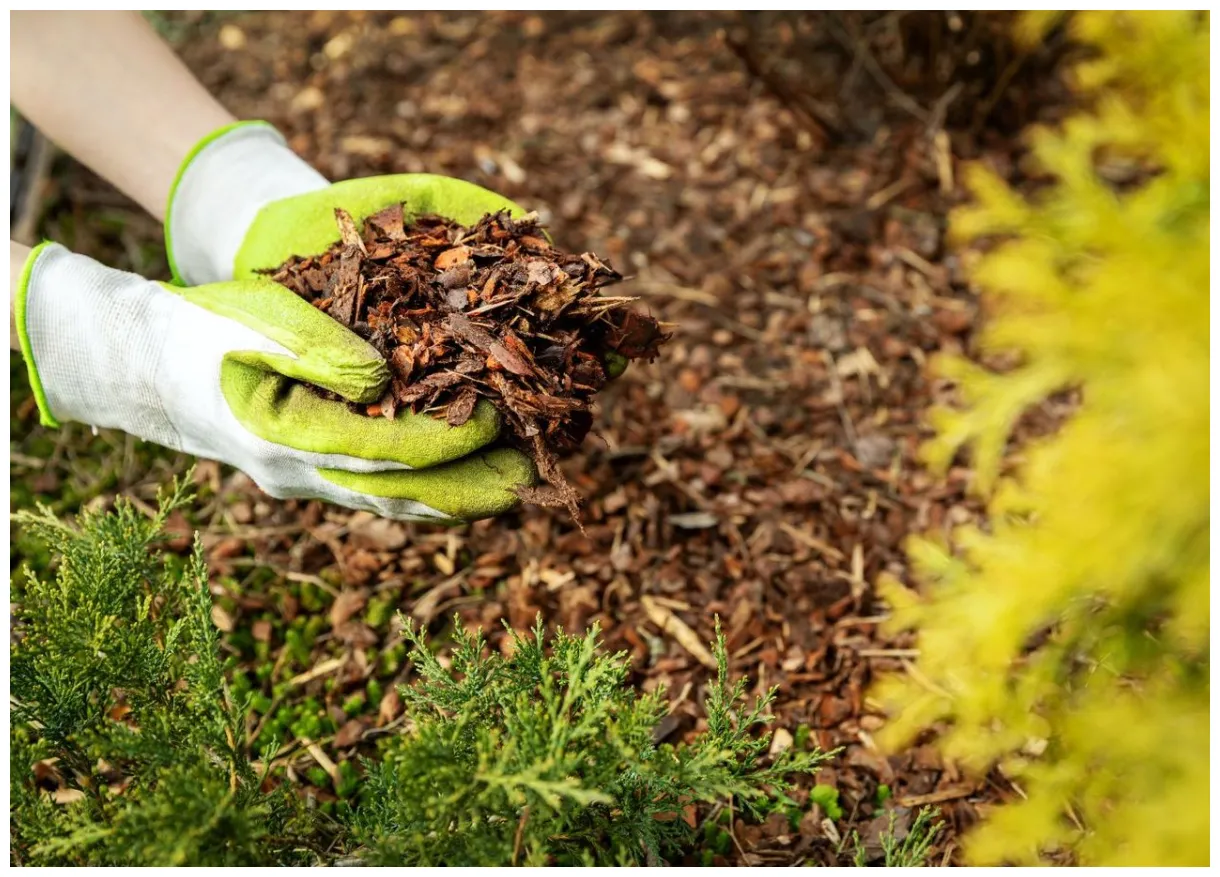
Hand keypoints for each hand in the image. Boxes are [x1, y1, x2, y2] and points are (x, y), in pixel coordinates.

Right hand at [14, 243, 530, 521]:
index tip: (499, 418)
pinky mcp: (312, 476)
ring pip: (393, 501)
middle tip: (533, 481)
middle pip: (400, 493)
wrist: (149, 364)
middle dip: (469, 487)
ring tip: (516, 486)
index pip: (385, 449)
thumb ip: (316, 348)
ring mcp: (304, 483)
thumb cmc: (204, 328)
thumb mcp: (254, 320)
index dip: (447, 439)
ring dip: (455, 497)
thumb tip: (382, 379)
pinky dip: (426, 490)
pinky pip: (379, 492)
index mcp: (283, 435)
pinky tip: (467, 480)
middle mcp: (297, 473)